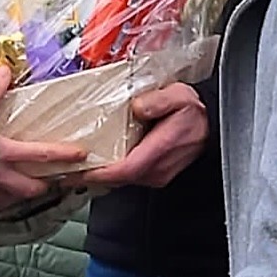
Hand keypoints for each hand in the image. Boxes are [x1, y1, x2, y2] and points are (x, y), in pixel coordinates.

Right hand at [0, 67, 86, 215]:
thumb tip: (5, 71)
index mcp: (5, 152)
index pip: (43, 154)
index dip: (64, 154)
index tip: (80, 156)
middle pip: (29, 187)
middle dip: (41, 186)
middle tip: (48, 182)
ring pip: (7, 200)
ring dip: (15, 197)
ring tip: (18, 192)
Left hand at [73, 82, 206, 188]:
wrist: (213, 123)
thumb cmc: (195, 111)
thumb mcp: (179, 96)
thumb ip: (157, 101)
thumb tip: (138, 107)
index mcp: (160, 152)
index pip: (124, 169)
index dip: (99, 172)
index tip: (77, 171)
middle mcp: (156, 170)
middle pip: (117, 179)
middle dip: (90, 175)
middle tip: (64, 170)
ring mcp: (156, 175)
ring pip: (121, 180)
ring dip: (99, 175)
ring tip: (73, 167)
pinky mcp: (155, 173)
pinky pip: (128, 176)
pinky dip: (110, 171)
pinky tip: (97, 163)